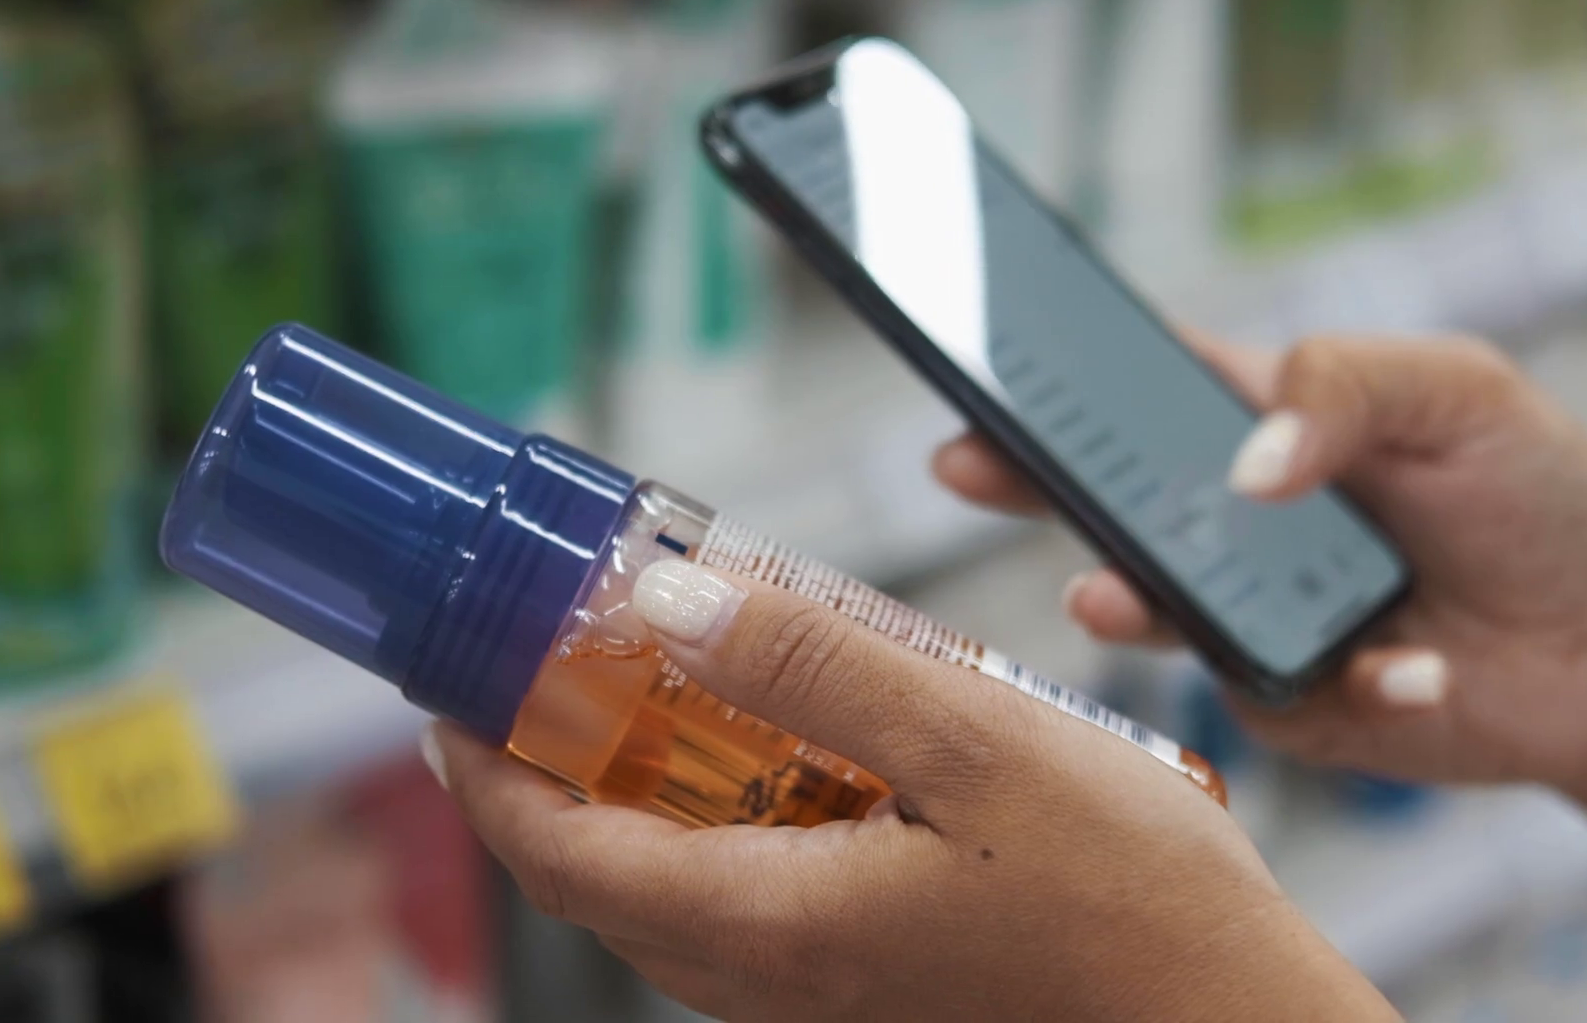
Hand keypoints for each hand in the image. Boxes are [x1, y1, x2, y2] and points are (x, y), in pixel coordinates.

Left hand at [428, 562, 1395, 1021]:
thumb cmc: (1136, 906)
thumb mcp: (979, 744)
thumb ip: (818, 666)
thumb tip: (670, 603)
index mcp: (775, 921)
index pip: (561, 856)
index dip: (485, 774)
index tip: (451, 691)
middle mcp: (776, 979)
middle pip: (600, 885)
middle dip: (542, 784)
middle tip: (541, 680)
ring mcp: (823, 998)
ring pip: (669, 906)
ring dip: (624, 811)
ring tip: (641, 709)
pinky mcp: (872, 991)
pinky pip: (746, 918)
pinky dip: (712, 840)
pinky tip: (778, 769)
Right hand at [935, 334, 1586, 791]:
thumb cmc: (1540, 495)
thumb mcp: (1457, 391)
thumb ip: (1343, 387)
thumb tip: (1245, 469)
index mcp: (1260, 425)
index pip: (1136, 388)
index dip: (1054, 375)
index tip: (983, 360)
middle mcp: (1234, 522)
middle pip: (1104, 495)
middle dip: (1024, 480)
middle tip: (963, 462)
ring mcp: (1246, 617)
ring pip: (1152, 609)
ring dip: (1125, 603)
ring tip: (1106, 600)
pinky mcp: (1284, 703)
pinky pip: (1269, 696)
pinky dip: (1347, 681)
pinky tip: (1420, 669)